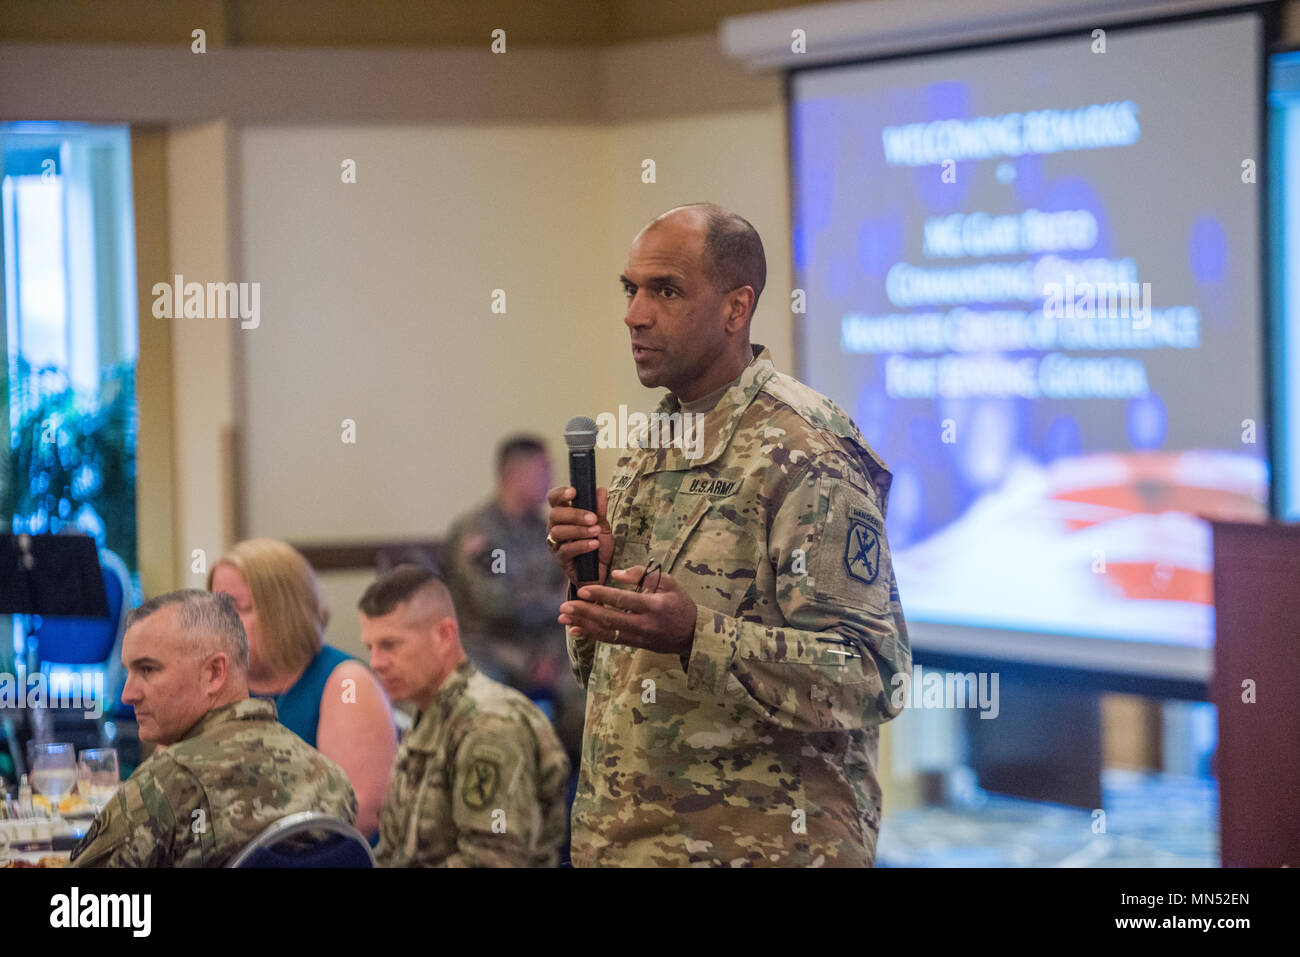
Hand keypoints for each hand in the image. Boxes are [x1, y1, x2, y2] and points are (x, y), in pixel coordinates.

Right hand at [546, 485, 612, 585]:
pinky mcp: (561, 559)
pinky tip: (594, 544)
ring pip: (559, 532)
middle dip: (575, 514)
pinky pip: (566, 550)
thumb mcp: (602, 525)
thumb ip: (600, 509)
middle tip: (593, 518)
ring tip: (596, 531)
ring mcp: (556, 543)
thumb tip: (601, 490)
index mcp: (563, 515)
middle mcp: (555, 527)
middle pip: (555, 514)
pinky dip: (581, 545)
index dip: (560, 493)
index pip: (554, 499)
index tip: (573, 491)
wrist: (601, 572)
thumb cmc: (598, 546)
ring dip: (579, 530)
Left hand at [558, 565, 697, 656]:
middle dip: (585, 613)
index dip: (602, 595)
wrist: (693, 635)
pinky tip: (575, 630)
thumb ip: (643, 575)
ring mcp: (638, 637)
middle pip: (609, 619)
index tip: (583, 590)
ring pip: (606, 632)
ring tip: (563, 618)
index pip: (623, 600)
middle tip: (565, 607)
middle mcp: (644, 624)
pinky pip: (610, 640)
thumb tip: (617, 573)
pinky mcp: (634, 644)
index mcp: (653, 606)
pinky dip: (591, 635)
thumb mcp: (669, 583)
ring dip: (583, 625)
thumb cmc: (681, 604)